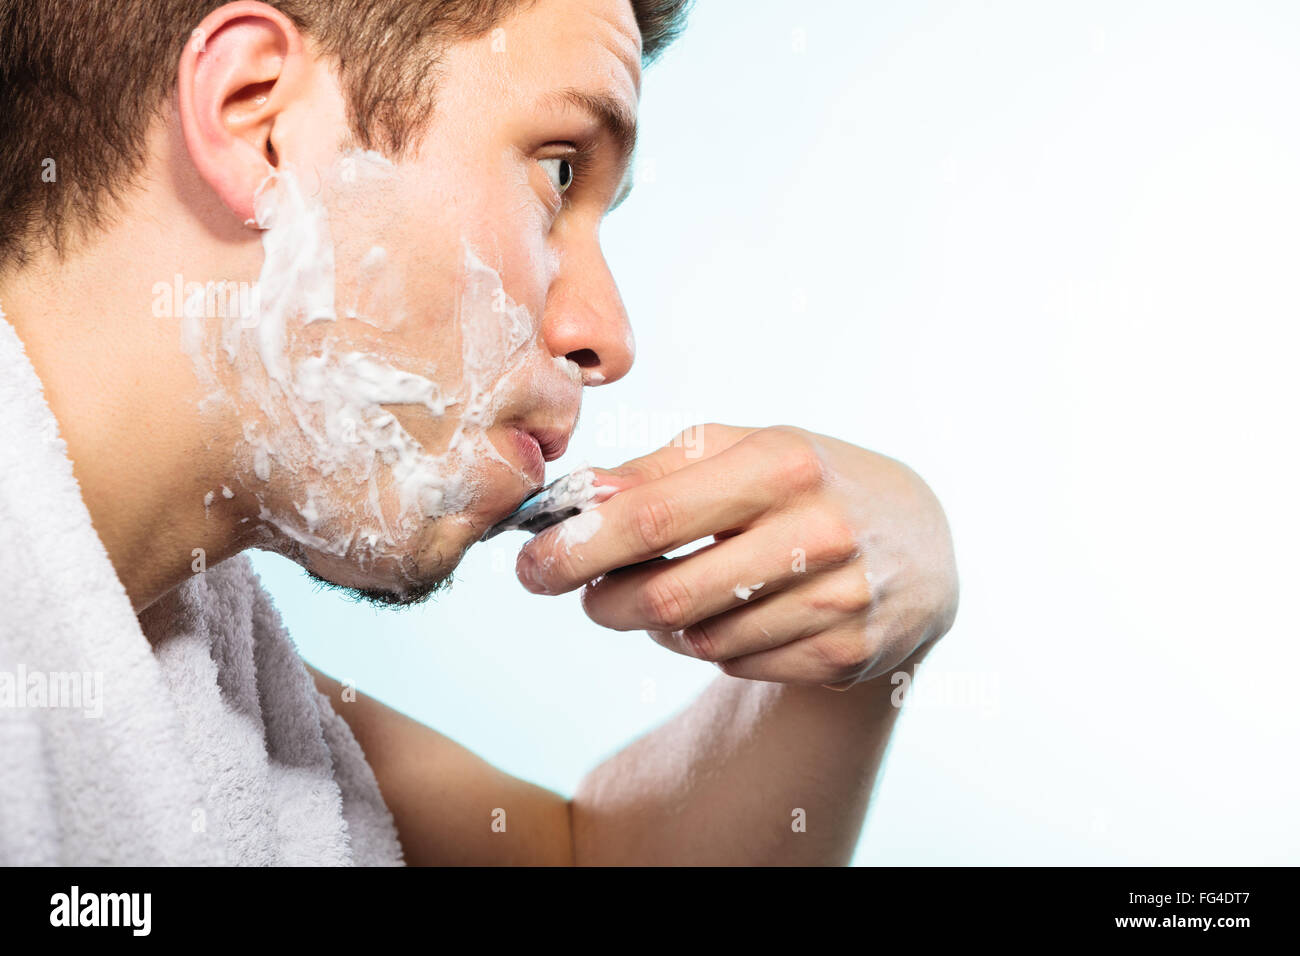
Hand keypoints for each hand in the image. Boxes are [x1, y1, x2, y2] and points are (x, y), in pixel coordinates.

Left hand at [515, 424, 958, 689]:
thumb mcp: (744, 448)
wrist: (919, 540)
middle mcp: (819, 532)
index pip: (653, 516)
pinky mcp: (846, 655)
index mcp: (782, 465)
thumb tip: (572, 498)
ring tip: (667, 593)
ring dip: (658, 625)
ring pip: (699, 641)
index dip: (578, 547)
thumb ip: (657, 471)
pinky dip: (709, 647)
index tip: (532, 564)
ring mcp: (838, 601)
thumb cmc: (808, 481)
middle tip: (586, 593)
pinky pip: (737, 667)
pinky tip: (724, 615)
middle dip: (604, 601)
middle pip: (667, 596)